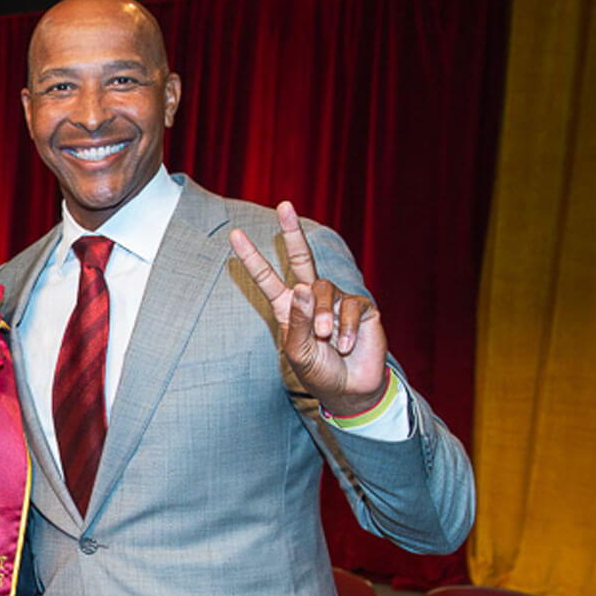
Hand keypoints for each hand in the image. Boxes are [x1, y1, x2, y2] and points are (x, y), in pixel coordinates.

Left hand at [231, 202, 389, 416]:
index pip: (267, 278)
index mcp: (289, 307)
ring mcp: (337, 299)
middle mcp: (312, 297)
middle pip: (301, 257)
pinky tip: (345, 345)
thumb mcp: (299, 350)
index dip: (252, 258)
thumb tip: (302, 286)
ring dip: (322, 317)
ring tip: (327, 339)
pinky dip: (346, 328)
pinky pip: (350, 306)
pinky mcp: (362, 307)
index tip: (234, 235)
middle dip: (291, 232)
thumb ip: (299, 320)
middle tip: (283, 205)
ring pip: (323, 290)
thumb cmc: (318, 371)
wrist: (350, 390)